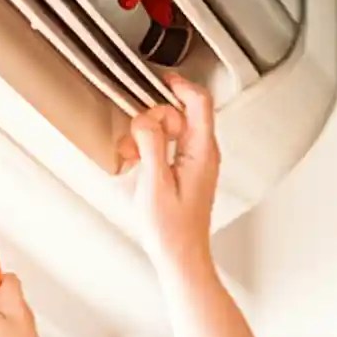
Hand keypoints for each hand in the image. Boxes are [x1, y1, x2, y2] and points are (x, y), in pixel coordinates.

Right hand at [118, 74, 220, 272]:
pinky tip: (137, 165)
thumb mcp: (155, 183)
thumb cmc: (172, 229)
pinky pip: (167, 147)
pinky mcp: (185, 171)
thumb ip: (151, 145)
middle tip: (135, 141)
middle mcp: (203, 153)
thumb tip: (146, 118)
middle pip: (180, 114)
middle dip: (152, 120)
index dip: (180, 86)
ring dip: (146, 137)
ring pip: (170, 130)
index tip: (160, 81)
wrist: (180, 255)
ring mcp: (196, 162)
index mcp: (202, 152)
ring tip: (132, 158)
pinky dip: (149, 150)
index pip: (199, 102)